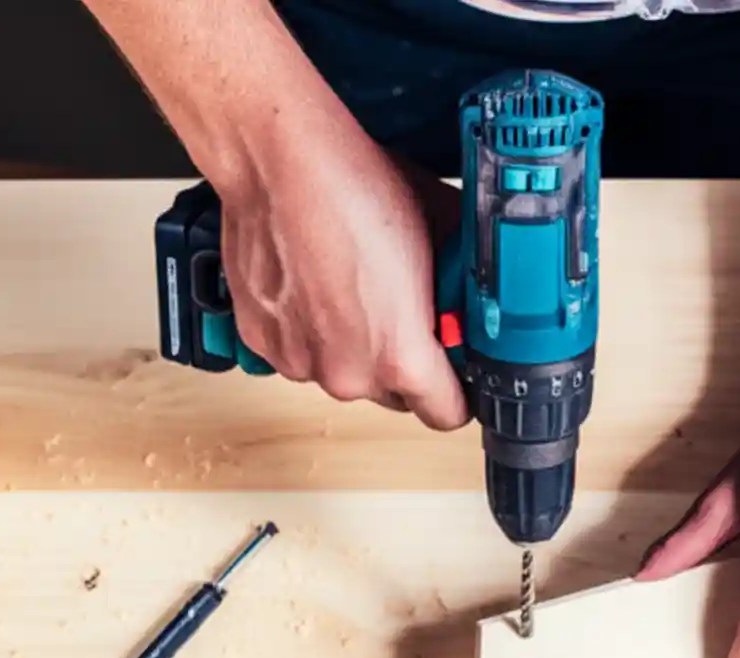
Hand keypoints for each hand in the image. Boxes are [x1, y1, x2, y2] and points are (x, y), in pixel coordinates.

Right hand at [217, 118, 467, 429]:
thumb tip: (477, 296)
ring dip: (354, 345)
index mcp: (401, 358)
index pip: (447, 413)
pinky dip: (310, 329)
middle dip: (404, 361)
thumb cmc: (355, 189)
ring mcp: (300, 362)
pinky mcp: (262, 342)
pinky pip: (301, 350)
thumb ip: (464, 283)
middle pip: (395, 393)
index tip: (458, 372)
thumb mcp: (442, 231)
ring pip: (344, 371)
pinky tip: (317, 283)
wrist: (278, 161)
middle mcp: (348, 373)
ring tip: (354, 287)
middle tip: (404, 311)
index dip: (459, 391)